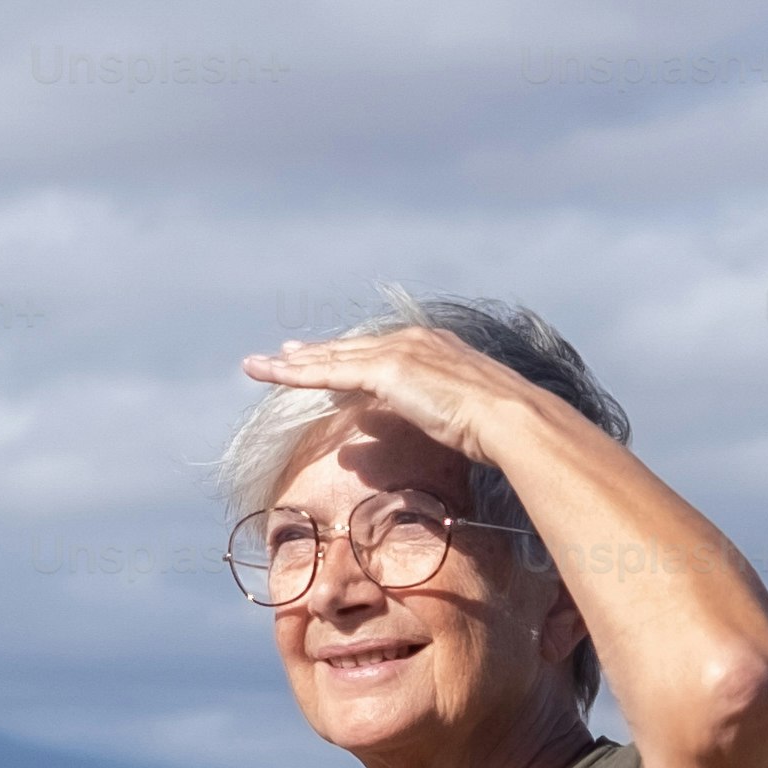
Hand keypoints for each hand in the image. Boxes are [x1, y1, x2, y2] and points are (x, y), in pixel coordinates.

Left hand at [241, 328, 526, 465]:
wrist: (507, 418)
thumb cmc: (492, 427)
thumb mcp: (451, 416)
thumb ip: (418, 414)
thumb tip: (379, 426)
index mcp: (432, 346)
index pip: (376, 351)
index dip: (345, 355)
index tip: (322, 356)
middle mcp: (412, 340)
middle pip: (349, 349)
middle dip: (312, 353)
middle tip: (281, 355)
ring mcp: (398, 352)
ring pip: (333, 358)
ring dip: (293, 364)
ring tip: (261, 366)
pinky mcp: (386, 370)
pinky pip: (332, 372)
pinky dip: (300, 374)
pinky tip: (276, 375)